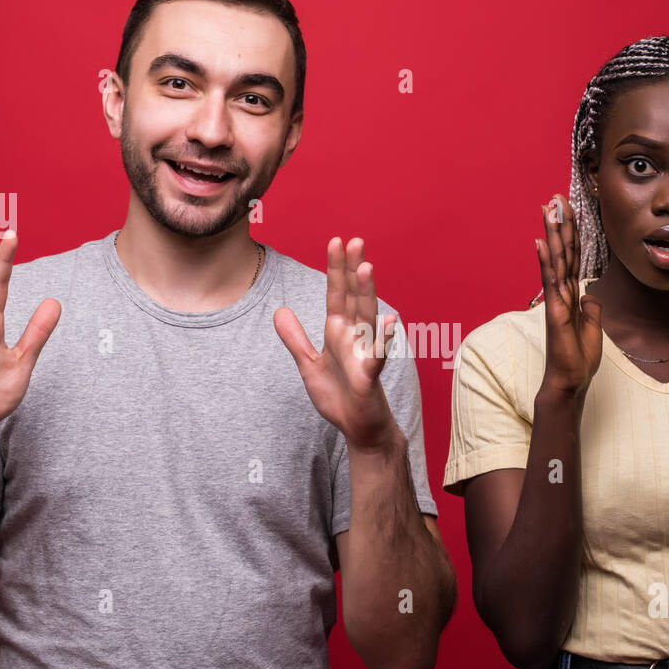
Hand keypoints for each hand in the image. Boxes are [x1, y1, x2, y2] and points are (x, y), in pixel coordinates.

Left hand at [273, 237, 398, 450]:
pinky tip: (390, 322)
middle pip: (354, 297)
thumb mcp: (308, 364)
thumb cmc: (339, 396)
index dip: (335, 269)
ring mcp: (365, 353)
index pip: (336, 294)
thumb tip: (279, 310)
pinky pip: (377, 355)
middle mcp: (354, 336)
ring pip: (366, 318)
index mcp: (338, 331)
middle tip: (354, 240)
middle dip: (352, 269)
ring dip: (367, 293)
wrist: (358, 427)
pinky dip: (383, 339)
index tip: (336, 241)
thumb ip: (295, 338)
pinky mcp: (370, 375)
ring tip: (366, 267)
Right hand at [536, 194, 602, 398]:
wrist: (570, 380)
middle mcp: (561, 292)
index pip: (572, 257)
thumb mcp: (592, 328)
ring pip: (556, 259)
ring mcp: (556, 300)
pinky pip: (551, 281)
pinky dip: (546, 261)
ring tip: (548, 208)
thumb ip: (591, 309)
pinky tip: (541, 242)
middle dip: (560, 223)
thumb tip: (592, 295)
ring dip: (553, 233)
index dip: (572, 234)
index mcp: (571, 294)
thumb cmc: (577, 358)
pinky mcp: (555, 311)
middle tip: (555, 196)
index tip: (568, 211)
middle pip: (563, 251)